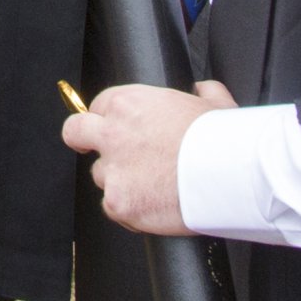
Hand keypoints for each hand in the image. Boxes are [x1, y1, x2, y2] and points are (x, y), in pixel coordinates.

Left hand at [61, 80, 237, 234]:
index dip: (108, 119)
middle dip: (81, 140)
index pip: (99, 106)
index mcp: (129, 103)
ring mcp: (113, 170)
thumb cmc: (220, 138)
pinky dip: (130, 210)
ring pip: (101, 176)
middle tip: (93, 149)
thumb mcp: (213, 101)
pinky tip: (153, 206)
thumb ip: (201, 91)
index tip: (116, 128)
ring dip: (119, 181)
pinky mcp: (118, 202)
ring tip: (150, 186)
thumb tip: (201, 90)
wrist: (226, 173)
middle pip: (75, 132)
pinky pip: (114, 208)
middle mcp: (113, 133)